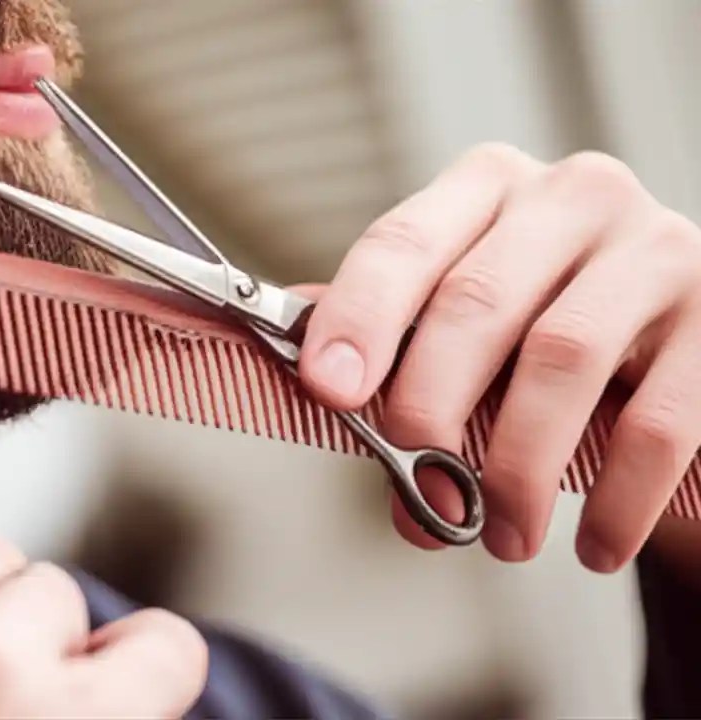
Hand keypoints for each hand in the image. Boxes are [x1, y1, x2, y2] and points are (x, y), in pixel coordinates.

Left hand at [296, 144, 700, 572]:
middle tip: (417, 490)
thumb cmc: (540, 324)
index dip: (358, 317)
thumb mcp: (462, 309)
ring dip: (518, 467)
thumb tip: (282, 359)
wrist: (675, 343)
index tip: (328, 390)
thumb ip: (384, 326)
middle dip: (429, 408)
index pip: (402, 243)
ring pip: (564, 357)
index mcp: (486, 189)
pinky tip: (591, 546)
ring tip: (502, 537)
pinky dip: (615, 498)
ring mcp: (656, 249)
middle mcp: (571, 198)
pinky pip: (660, 421)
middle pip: (474, 301)